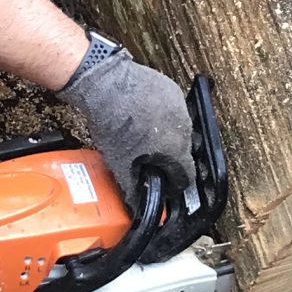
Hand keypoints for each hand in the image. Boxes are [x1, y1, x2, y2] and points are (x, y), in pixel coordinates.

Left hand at [59, 40, 194, 201]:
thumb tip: (136, 207)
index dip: (173, 185)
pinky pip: (171, 110)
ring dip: (165, 137)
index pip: (186, 177)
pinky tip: (141, 117)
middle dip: (166, 160)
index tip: (162, 185)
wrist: (106, 84)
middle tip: (146, 161)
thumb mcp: (119, 163)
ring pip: (178, 130)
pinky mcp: (171, 90)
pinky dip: (161, 116)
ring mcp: (179, 106)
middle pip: (182, 153)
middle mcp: (184, 127)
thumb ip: (132, 189)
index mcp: (176, 149)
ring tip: (141, 137)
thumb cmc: (113, 122)